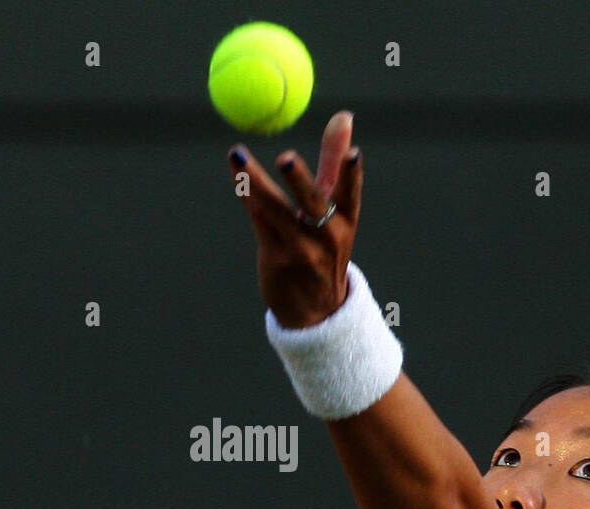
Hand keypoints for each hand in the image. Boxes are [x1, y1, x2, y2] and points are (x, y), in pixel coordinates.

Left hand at [228, 109, 362, 327]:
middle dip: (301, 181)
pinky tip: (237, 174)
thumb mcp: (336, 211)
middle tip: (287, 158)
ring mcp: (301, 250)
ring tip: (237, 157)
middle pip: (313, 204)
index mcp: (346, 222)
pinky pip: (258, 221)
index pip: (351, 195)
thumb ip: (334, 163)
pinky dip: (246, 195)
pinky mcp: (276, 258)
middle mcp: (326, 237)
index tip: (353, 154)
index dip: (352, 176)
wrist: (315, 309)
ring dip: (254, 182)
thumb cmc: (324, 248)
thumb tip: (344, 116)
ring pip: (275, 210)